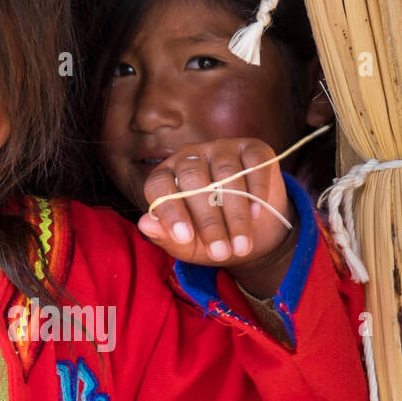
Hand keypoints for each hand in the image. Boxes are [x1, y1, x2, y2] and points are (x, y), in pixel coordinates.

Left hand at [136, 138, 297, 297]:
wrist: (254, 231)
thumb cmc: (210, 236)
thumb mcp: (185, 244)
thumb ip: (164, 235)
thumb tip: (144, 224)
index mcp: (165, 175)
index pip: (158, 186)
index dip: (170, 212)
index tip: (184, 238)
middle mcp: (189, 156)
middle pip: (193, 179)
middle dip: (208, 221)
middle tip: (221, 252)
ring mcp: (220, 149)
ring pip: (226, 174)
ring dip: (235, 214)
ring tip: (241, 246)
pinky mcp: (252, 148)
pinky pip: (254, 162)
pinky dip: (257, 189)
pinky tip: (256, 214)